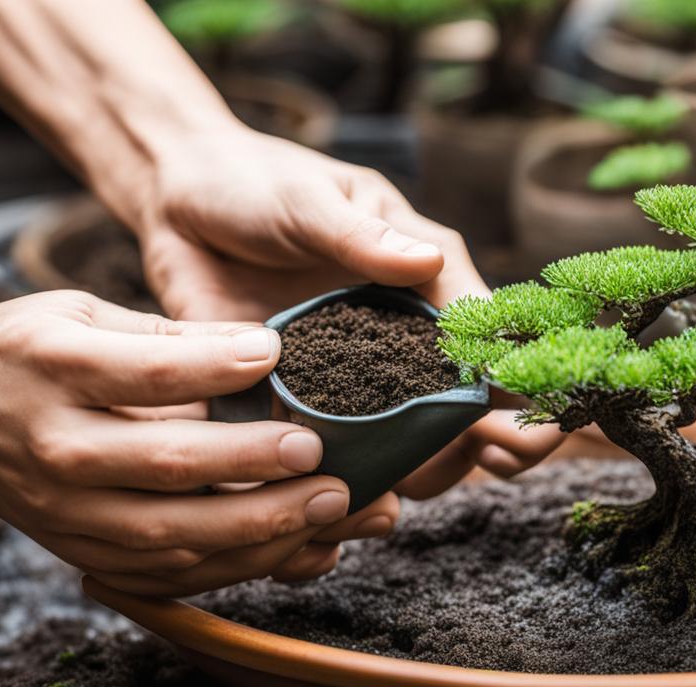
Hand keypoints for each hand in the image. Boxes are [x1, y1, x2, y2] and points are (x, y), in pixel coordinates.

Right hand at [0, 290, 398, 596]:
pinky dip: (234, 570)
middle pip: (167, 468)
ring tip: (332, 509)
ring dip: (262, 530)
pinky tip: (296, 552)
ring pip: (172, 537)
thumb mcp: (76, 312)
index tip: (277, 355)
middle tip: (323, 456)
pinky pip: (162, 576)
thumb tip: (261, 349)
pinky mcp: (78, 552)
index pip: (148, 373)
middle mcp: (56, 448)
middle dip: (256, 466)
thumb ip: (163, 334)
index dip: (217, 367)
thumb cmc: (23, 349)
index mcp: (53, 369)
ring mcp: (64, 511)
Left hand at [127, 125, 565, 494]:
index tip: (517, 408)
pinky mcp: (296, 402)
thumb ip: (364, 236)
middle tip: (493, 459)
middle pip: (464, 407)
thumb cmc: (260, 183)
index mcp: (422, 283)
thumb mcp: (312, 200)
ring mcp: (352, 377)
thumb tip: (428, 261)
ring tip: (412, 484)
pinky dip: (343, 479)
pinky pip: (331, 453)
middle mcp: (397, 337)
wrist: (178, 202)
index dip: (513, 376)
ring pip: (408, 444)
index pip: (489, 335)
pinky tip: (343, 496)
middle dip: (490, 441)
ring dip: (422, 471)